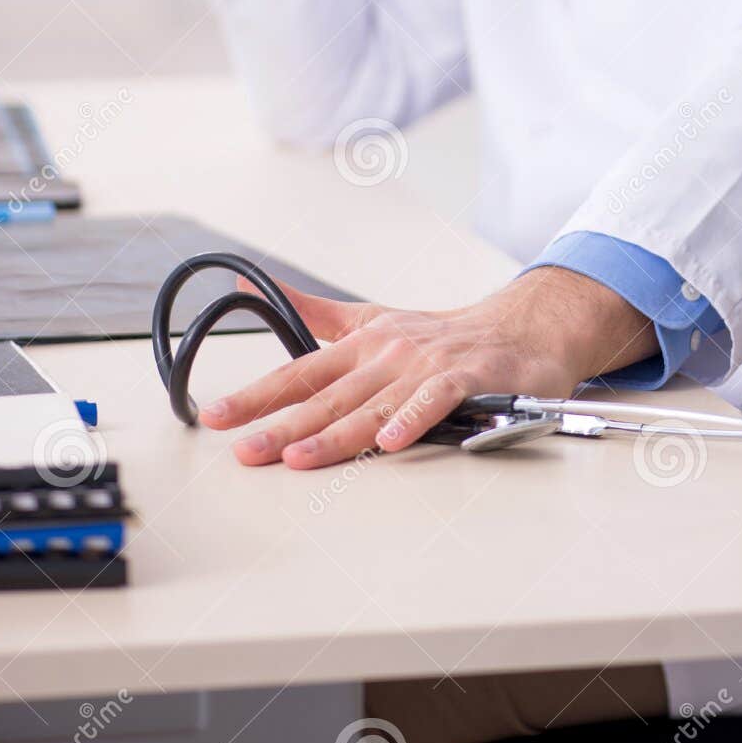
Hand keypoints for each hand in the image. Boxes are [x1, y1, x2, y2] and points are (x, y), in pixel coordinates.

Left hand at [199, 267, 658, 469]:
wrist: (523, 329)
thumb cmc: (447, 335)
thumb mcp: (374, 319)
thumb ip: (316, 313)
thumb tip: (255, 284)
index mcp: (364, 343)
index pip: (301, 372)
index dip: (258, 394)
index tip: (217, 416)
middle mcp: (389, 352)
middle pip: (329, 395)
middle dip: (283, 424)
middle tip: (245, 450)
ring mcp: (427, 364)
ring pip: (374, 404)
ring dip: (336, 433)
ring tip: (299, 458)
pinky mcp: (466, 377)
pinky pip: (435, 401)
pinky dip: (412, 419)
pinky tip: (390, 442)